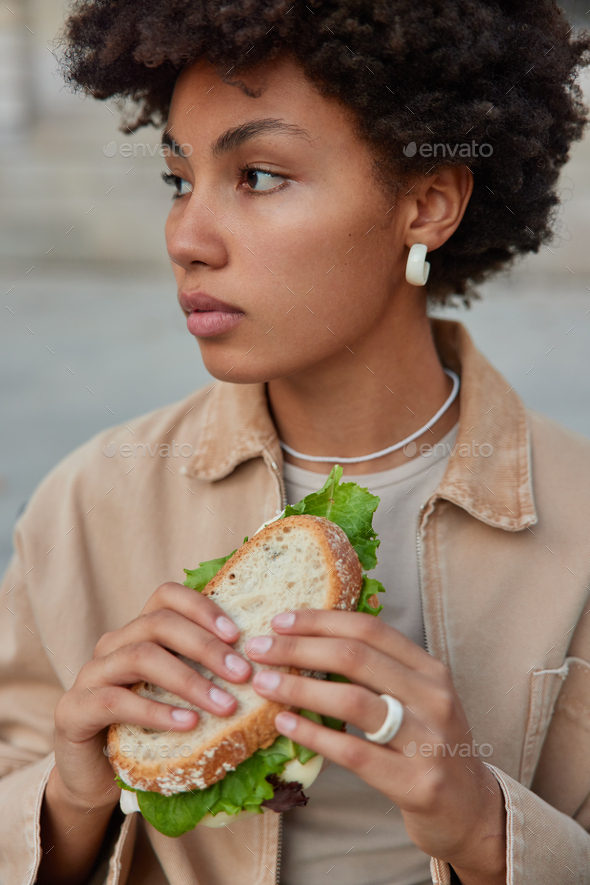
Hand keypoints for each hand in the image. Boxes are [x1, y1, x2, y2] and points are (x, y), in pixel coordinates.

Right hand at [52, 582, 252, 810]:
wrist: (94, 776)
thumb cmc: (148, 731)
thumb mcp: (180, 697)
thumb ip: (207, 675)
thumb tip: (265, 665)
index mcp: (138, 631)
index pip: (167, 595)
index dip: (202, 608)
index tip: (238, 634)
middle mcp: (113, 644)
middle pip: (158, 622)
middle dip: (205, 646)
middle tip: (242, 674)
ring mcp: (91, 674)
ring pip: (141, 656)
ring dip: (188, 679)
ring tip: (224, 705)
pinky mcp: (75, 709)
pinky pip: (117, 701)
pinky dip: (156, 711)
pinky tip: (187, 724)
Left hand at [246, 608, 505, 881]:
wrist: (473, 811)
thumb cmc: (430, 747)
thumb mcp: (416, 699)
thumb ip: (378, 672)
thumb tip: (309, 642)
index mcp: (430, 669)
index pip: (370, 629)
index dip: (321, 620)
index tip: (280, 620)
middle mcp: (434, 697)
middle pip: (356, 657)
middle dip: (300, 648)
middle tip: (260, 649)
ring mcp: (429, 741)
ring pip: (353, 701)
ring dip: (300, 689)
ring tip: (265, 684)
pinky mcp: (417, 782)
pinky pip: (354, 753)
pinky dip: (314, 735)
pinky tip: (286, 724)